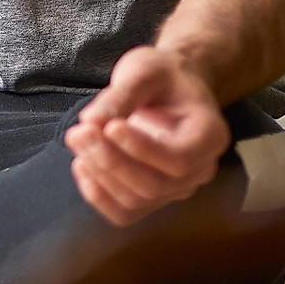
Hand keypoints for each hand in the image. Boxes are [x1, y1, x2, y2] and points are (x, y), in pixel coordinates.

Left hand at [64, 45, 230, 227]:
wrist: (169, 84)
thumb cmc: (162, 74)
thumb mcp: (145, 70)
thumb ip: (122, 95)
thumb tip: (91, 121)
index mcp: (208, 136)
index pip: (179, 159)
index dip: (141, 149)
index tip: (109, 126)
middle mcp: (199, 170)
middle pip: (154, 185)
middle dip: (110, 161)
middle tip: (78, 131)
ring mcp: (176, 187)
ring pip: (136, 201)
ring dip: (99, 174)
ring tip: (76, 138)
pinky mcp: (152, 195)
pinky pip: (125, 212)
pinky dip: (98, 196)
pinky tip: (81, 165)